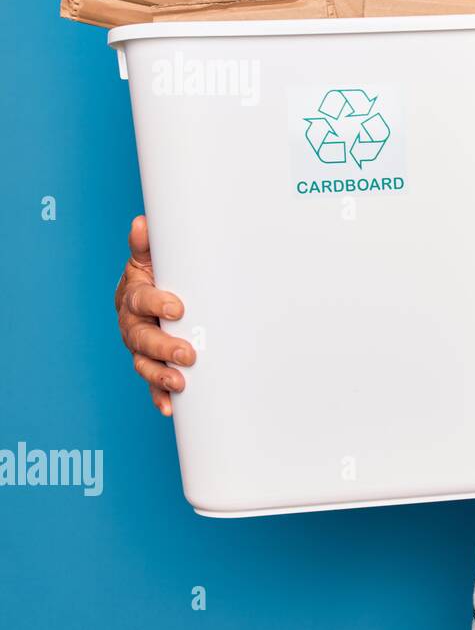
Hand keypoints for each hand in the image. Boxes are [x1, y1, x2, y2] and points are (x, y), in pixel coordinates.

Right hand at [114, 215, 194, 415]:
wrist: (152, 297)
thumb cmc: (157, 276)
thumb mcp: (152, 259)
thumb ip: (147, 246)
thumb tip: (143, 223)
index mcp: (134, 296)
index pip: (142, 300)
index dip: (157, 303)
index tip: (177, 306)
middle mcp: (132, 325)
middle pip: (142, 338)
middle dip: (164, 348)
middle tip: (188, 354)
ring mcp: (140, 347)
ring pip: (144, 363)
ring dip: (160, 376)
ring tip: (179, 383)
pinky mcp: (150, 364)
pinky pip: (152, 383)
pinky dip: (160, 396)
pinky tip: (171, 407)